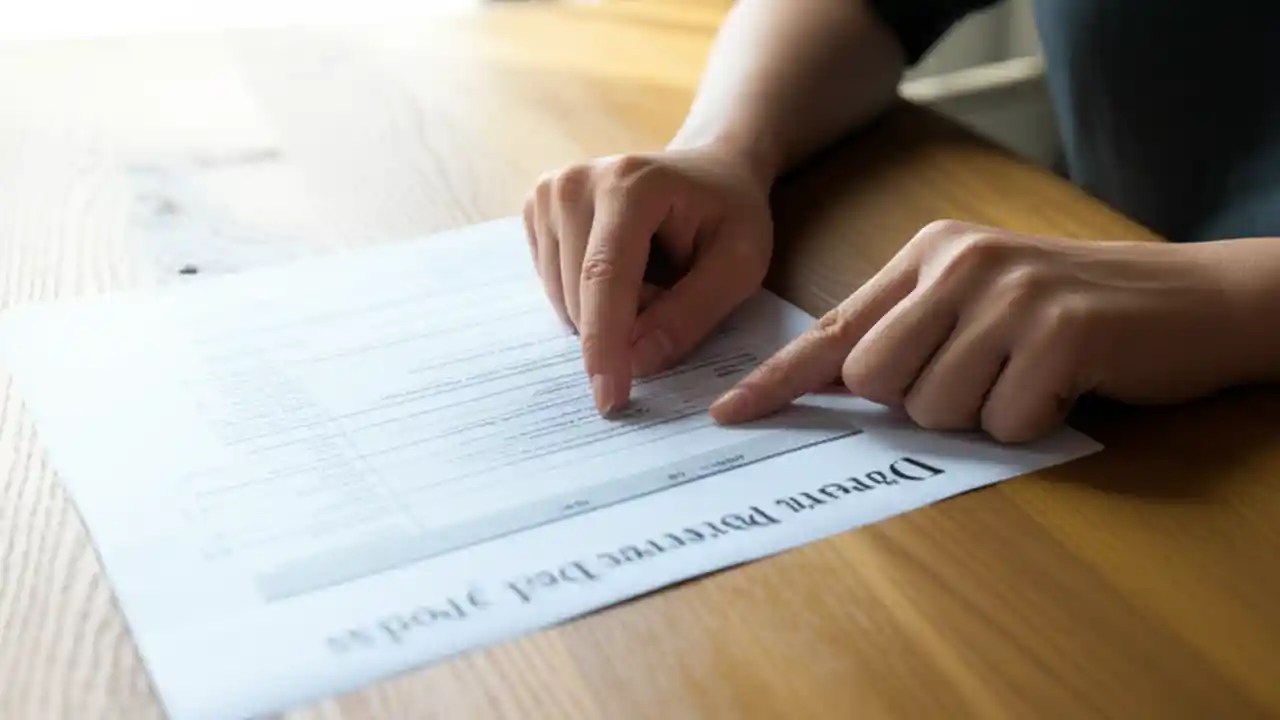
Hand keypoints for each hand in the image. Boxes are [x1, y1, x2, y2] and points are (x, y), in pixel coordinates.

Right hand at [523, 146, 772, 414]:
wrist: (710, 170)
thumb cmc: (730, 215)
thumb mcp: (739, 266)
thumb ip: (690, 315)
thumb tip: (636, 363)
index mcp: (630, 185)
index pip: (604, 278)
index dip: (605, 345)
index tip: (610, 400)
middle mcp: (575, 183)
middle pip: (579, 294)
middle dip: (623, 327)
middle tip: (674, 299)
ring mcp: (548, 194)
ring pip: (563, 298)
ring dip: (610, 314)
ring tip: (655, 280)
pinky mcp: (536, 211)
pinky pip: (554, 288)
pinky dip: (590, 300)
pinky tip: (627, 273)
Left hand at [710, 220, 1246, 441]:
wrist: (1192, 300)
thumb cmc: (1070, 312)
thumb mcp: (978, 301)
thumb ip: (908, 332)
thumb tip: (830, 387)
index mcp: (931, 254)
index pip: (833, 328)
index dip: (778, 378)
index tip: (731, 414)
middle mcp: (962, 264)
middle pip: (873, 379)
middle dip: (915, 402)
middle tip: (979, 377)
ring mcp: (1012, 294)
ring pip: (933, 409)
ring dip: (978, 415)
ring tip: (1026, 376)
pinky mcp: (1061, 334)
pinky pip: (1002, 423)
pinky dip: (1029, 423)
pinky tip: (1062, 385)